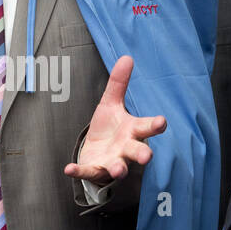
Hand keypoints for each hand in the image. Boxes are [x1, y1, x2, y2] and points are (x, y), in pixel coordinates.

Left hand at [63, 55, 165, 185]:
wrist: (97, 152)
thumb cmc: (110, 127)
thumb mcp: (111, 103)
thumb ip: (118, 83)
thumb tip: (127, 57)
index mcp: (132, 130)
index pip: (146, 127)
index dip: (155, 125)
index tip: (162, 122)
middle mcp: (126, 148)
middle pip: (137, 151)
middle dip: (142, 154)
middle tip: (147, 156)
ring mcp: (112, 161)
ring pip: (119, 167)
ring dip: (118, 168)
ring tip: (119, 169)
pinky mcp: (96, 170)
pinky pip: (89, 172)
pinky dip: (79, 172)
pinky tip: (69, 169)